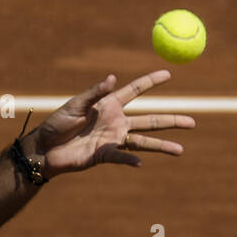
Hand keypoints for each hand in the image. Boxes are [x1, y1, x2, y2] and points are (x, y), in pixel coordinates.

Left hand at [30, 70, 194, 172]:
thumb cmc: (57, 124)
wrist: (44, 149)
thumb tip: (113, 79)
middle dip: (172, 120)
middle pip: (150, 119)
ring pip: (143, 141)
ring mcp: (113, 139)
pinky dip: (130, 160)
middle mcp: (116, 122)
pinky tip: (140, 163)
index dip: (152, 81)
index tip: (169, 73)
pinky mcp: (104, 155)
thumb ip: (95, 93)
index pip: (136, 90)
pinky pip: (121, 156)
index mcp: (110, 104)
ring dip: (162, 145)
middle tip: (193, 122)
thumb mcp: (75, 105)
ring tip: (181, 150)